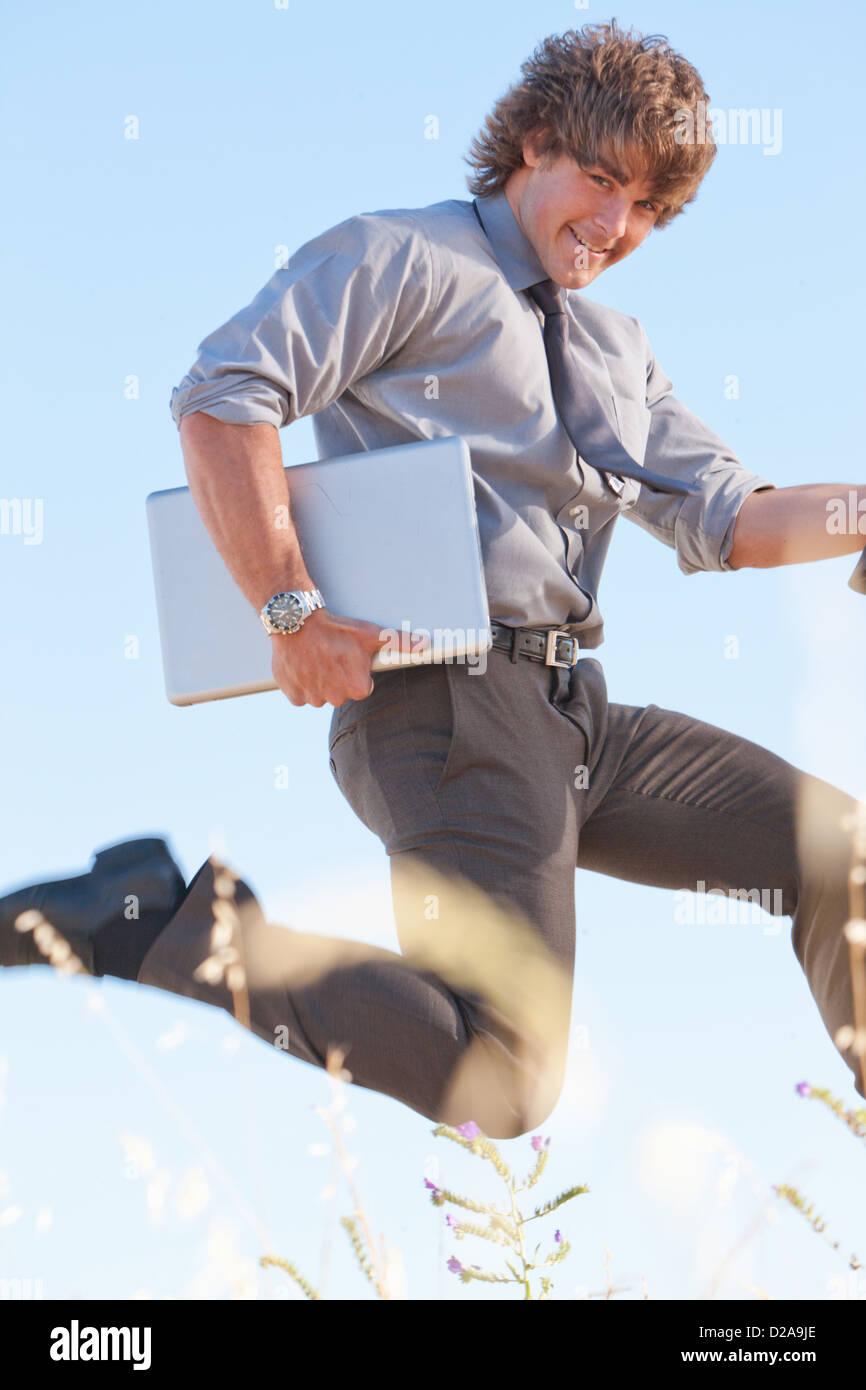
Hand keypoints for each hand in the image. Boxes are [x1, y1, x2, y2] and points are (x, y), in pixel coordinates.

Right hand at [270, 608, 426, 707]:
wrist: (297, 622)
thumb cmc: (336, 629)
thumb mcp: (370, 634)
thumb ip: (399, 642)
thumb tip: (425, 645)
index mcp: (357, 688)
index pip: (362, 687)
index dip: (356, 672)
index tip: (349, 658)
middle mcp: (336, 698)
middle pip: (341, 691)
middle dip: (338, 677)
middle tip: (332, 655)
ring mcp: (314, 698)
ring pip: (320, 693)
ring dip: (319, 681)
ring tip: (316, 658)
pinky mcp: (294, 696)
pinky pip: (301, 695)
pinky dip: (302, 683)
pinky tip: (303, 665)